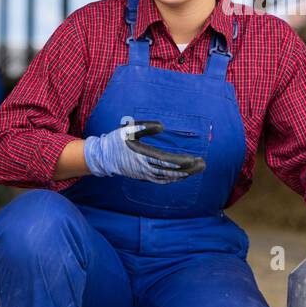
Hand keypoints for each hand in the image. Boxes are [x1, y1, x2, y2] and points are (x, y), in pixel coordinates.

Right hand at [83, 121, 203, 182]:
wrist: (103, 157)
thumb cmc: (116, 141)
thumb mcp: (129, 130)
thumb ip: (145, 127)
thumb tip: (162, 126)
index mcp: (142, 155)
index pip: (166, 160)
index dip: (180, 161)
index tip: (193, 159)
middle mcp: (145, 167)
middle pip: (170, 170)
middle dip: (188, 168)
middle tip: (203, 164)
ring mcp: (144, 174)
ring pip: (167, 177)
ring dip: (182, 174)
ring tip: (196, 170)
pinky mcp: (142, 177)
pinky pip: (160, 180)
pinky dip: (172, 179)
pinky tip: (180, 177)